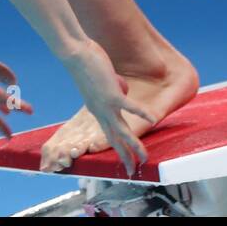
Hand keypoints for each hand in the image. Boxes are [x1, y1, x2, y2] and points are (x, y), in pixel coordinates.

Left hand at [47, 39, 153, 177]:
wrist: (74, 54)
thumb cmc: (86, 62)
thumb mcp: (101, 80)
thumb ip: (114, 87)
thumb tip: (124, 89)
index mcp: (97, 109)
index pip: (109, 132)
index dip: (118, 146)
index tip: (124, 158)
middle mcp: (100, 111)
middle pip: (114, 139)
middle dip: (124, 156)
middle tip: (131, 172)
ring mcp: (106, 104)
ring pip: (122, 130)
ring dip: (134, 146)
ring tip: (144, 158)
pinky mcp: (111, 94)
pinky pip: (129, 107)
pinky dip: (141, 113)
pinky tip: (152, 120)